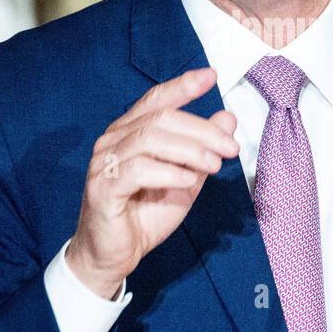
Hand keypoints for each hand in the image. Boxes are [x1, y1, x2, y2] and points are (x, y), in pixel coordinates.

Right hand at [67, 67, 238, 297]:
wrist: (112, 256)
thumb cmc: (144, 215)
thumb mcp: (185, 179)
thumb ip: (203, 150)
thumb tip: (227, 118)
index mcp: (130, 132)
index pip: (156, 100)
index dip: (183, 86)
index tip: (211, 76)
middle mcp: (113, 140)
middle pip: (161, 119)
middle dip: (202, 130)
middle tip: (229, 147)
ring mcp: (104, 163)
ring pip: (151, 139)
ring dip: (190, 150)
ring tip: (214, 165)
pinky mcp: (102, 187)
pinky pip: (138, 170)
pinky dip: (169, 172)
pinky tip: (188, 181)